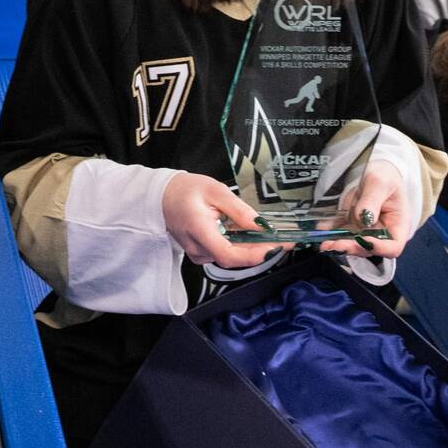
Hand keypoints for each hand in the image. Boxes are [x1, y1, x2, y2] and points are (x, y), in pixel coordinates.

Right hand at [162, 172, 284, 268]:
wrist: (161, 197)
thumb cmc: (186, 190)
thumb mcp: (214, 190)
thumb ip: (238, 209)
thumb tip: (261, 224)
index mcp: (199, 231)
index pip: (229, 254)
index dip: (255, 254)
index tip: (277, 246)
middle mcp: (198, 249)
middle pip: (235, 258)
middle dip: (262, 250)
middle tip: (286, 240)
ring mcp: (199, 254)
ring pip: (232, 257)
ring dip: (253, 248)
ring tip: (272, 235)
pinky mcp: (201, 254)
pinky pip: (225, 253)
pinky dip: (241, 246)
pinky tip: (251, 236)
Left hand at [320, 158, 413, 258]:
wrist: (375, 171)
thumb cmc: (385, 176)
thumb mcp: (380, 182)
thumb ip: (372, 200)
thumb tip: (363, 218)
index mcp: (397, 225)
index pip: (393, 247)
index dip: (380, 248)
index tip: (365, 240)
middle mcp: (381, 233)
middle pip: (368, 248)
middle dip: (352, 248)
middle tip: (336, 245)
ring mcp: (364, 230)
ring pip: (352, 243)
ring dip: (338, 244)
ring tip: (324, 244)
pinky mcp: (351, 225)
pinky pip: (339, 232)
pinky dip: (330, 232)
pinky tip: (320, 230)